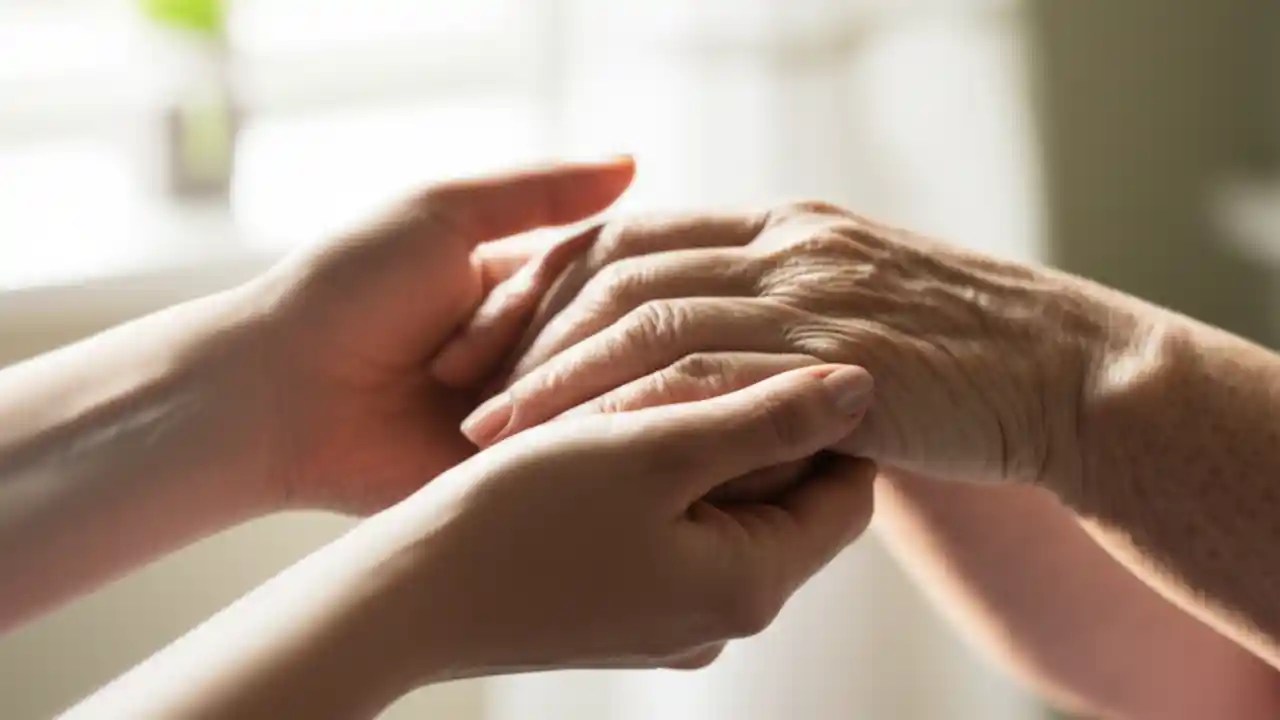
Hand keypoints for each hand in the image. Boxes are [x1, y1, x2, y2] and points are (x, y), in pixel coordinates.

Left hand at [236, 159, 633, 512]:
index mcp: (515, 291)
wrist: (276, 395)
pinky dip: (552, 446)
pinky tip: (528, 436)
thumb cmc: (346, 291)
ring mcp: (519, 417)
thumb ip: (540, 192)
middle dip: (553, 348)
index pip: (600, 280)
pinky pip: (563, 463)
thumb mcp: (442, 213)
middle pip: (602, 343)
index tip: (510, 297)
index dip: (575, 285)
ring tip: (480, 396)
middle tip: (460, 360)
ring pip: (592, 403)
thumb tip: (635, 161)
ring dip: (555, 397)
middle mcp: (526, 353)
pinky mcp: (503, 476)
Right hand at [380, 365, 875, 680]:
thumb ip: (765, 417)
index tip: (801, 353)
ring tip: (658, 384)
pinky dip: (660, 477)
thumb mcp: (654, 450)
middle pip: (787, 502)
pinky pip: (672, 529)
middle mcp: (720, 616)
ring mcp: (669, 619)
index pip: (848, 493)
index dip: (836, 419)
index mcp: (749, 585)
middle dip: (762, 426)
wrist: (404, 594)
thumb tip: (864, 385)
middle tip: (722, 353)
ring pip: (724, 509)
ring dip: (704, 445)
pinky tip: (616, 432)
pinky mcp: (622, 609)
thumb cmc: (522, 516)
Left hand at [454, 202, 1124, 485]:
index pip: (627, 237)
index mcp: (777, 226)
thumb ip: (775, 315)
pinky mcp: (829, 353)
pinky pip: (705, 372)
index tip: (483, 332)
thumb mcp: (851, 313)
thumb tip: (700, 351)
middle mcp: (781, 243)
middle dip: (523, 320)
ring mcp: (806, 291)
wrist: (1063, 374)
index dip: (544, 280)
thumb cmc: (956, 359)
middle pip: (615, 266)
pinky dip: (630, 405)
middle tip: (455, 374)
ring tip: (486, 422)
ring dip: (555, 371)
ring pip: (644, 316)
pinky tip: (578, 445)